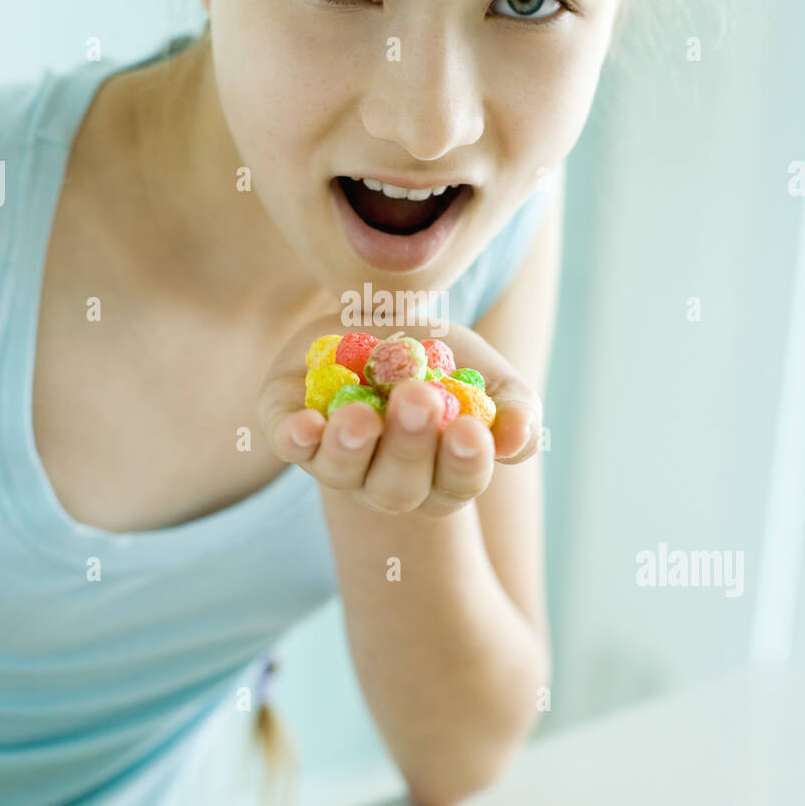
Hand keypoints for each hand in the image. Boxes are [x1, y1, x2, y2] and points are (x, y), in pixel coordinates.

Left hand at [257, 314, 541, 515]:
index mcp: (439, 477)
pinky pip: (290, 446)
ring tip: (362, 415)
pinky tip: (306, 424)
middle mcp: (385, 481)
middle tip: (418, 399)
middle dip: (408, 447)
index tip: (470, 430)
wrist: (381, 317)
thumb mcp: (488, 375)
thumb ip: (514, 409)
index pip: (456, 484)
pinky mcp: (290, 427)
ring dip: (351, 448)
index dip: (463, 463)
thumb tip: (514, 439)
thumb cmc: (442, 360)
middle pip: (397, 488)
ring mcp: (335, 460)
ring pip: (342, 473)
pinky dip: (296, 438)